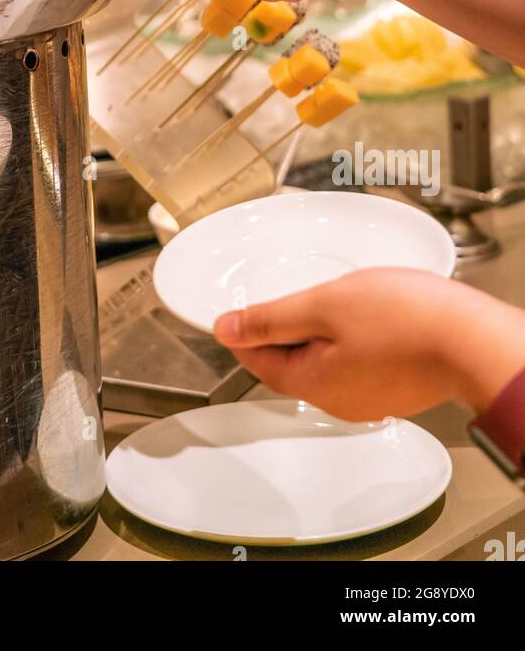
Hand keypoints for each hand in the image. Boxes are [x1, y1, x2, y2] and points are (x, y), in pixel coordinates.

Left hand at [214, 267, 524, 420]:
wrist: (471, 339)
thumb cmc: (405, 321)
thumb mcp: (323, 306)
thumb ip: (270, 318)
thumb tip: (226, 328)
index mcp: (312, 384)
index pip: (257, 360)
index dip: (244, 330)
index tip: (239, 309)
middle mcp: (337, 401)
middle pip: (290, 363)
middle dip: (284, 329)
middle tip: (291, 296)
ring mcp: (368, 398)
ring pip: (325, 362)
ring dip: (320, 333)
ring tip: (334, 301)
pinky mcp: (394, 388)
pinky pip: (356, 364)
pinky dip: (351, 341)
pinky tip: (367, 318)